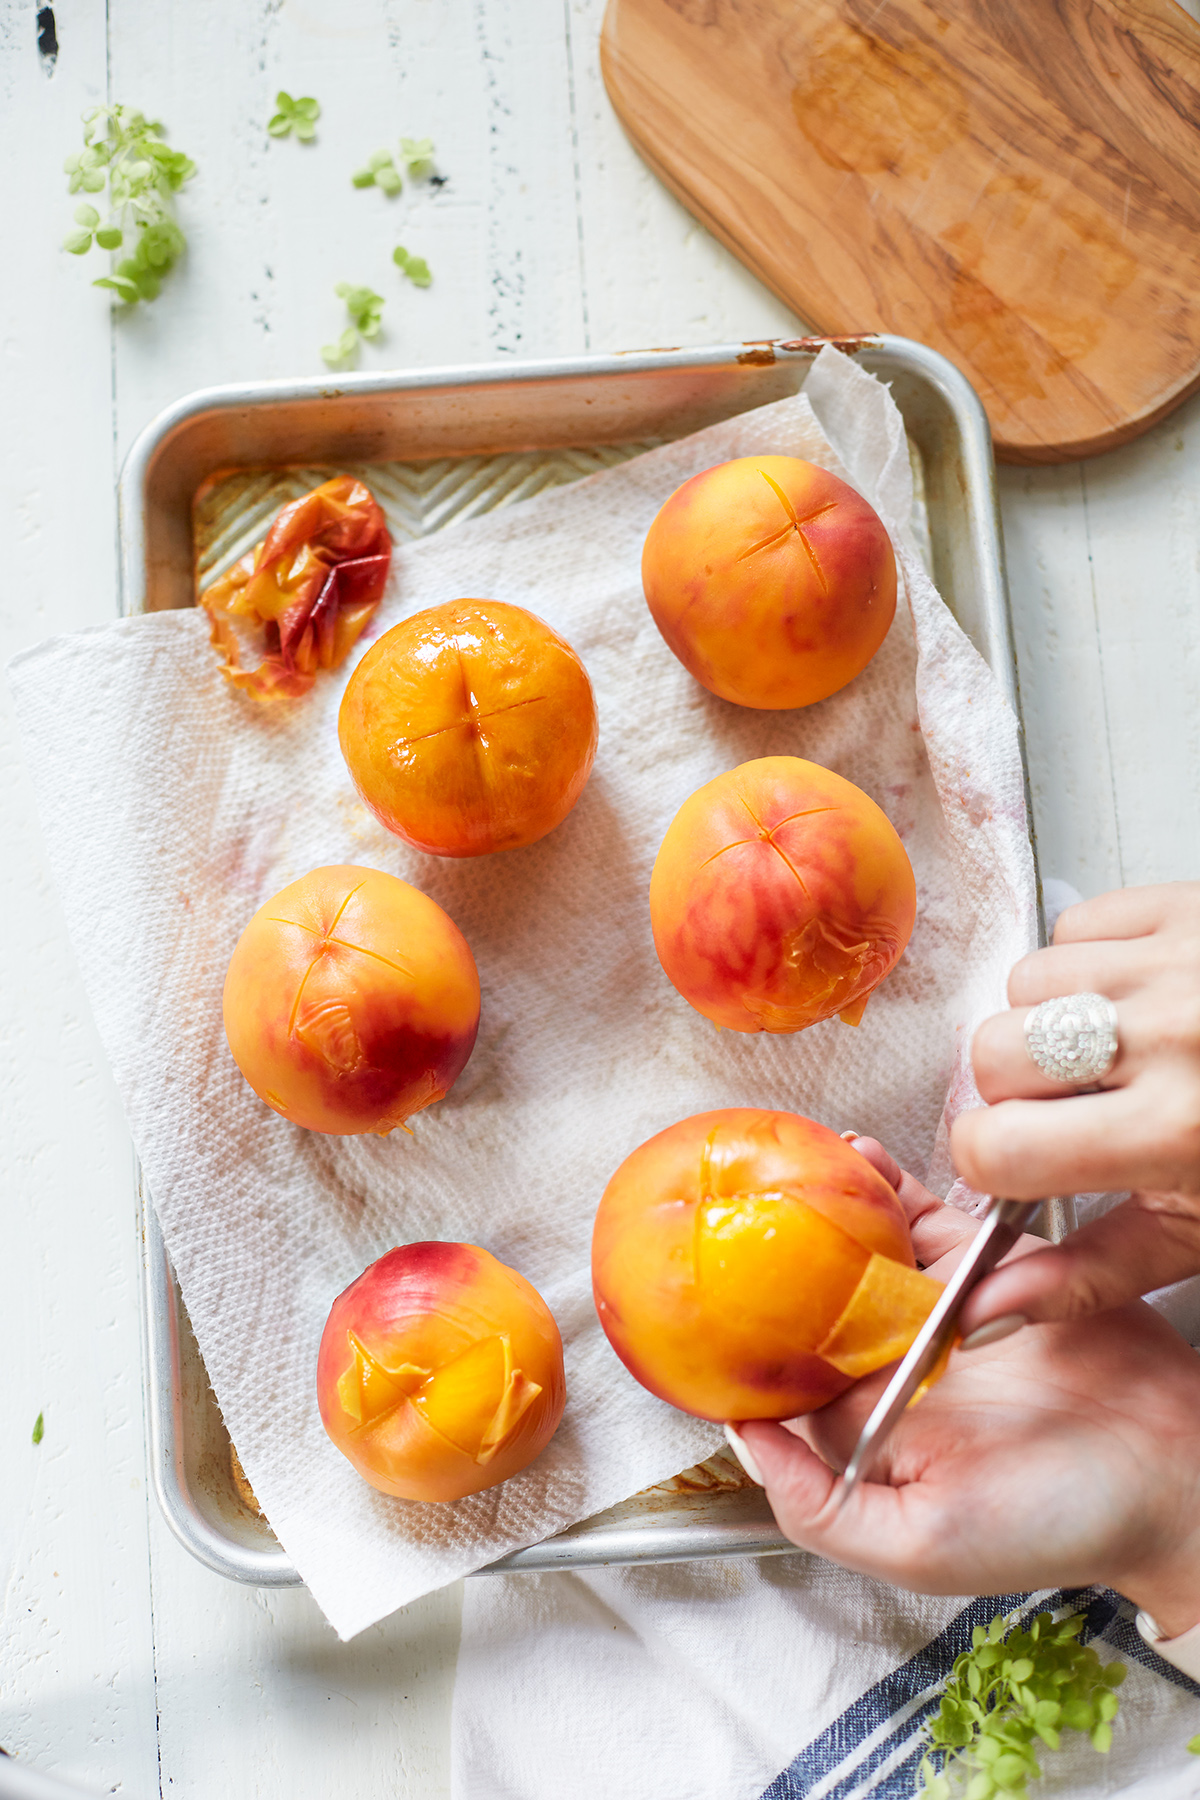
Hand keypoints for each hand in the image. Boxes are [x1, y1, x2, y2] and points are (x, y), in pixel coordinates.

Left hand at [731, 1140, 1199, 1637]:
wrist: (1175, 1475)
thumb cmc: (1058, 1527)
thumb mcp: (920, 1545)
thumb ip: (819, 1507)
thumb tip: (739, 1441)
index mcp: (865, 1424)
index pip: (782, 1367)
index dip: (743, 1322)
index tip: (709, 1276)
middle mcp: (894, 1364)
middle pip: (817, 1293)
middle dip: (780, 1246)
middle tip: (747, 1195)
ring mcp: (941, 1313)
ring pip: (869, 1246)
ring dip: (835, 1205)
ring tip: (798, 1163)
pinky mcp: (993, 1270)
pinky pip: (935, 1220)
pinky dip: (899, 1189)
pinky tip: (868, 1162)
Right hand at [951, 882, 1199, 1334]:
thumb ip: (1089, 1274)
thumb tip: (983, 1309)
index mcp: (1176, 1133)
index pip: (994, 1147)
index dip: (991, 1162)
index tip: (1019, 1165)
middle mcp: (1174, 1036)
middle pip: (992, 1053)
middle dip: (1016, 1089)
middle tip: (1076, 1110)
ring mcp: (1180, 960)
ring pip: (1024, 982)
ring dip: (1050, 1020)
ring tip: (1115, 1052)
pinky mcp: (1188, 907)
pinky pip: (1076, 924)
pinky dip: (1091, 963)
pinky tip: (1137, 1002)